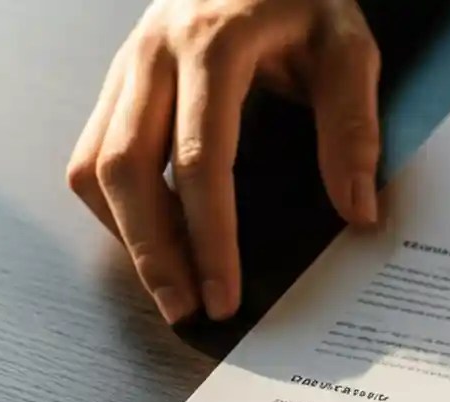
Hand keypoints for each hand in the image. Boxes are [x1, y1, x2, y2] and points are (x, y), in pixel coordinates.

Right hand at [66, 0, 380, 323]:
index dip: (210, 237)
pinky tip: (151, 237)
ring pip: (95, 163)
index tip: (225, 293)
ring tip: (167, 286)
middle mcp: (155, 52)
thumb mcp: (347, 48)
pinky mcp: (120, 78)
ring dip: (125, 234)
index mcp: (214, 43)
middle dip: (153, 252)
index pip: (201, 160)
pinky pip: (92, 150)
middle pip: (127, 169)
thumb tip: (358, 211)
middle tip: (185, 310)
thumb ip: (352, 128)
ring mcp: (128, 64)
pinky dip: (113, 205)